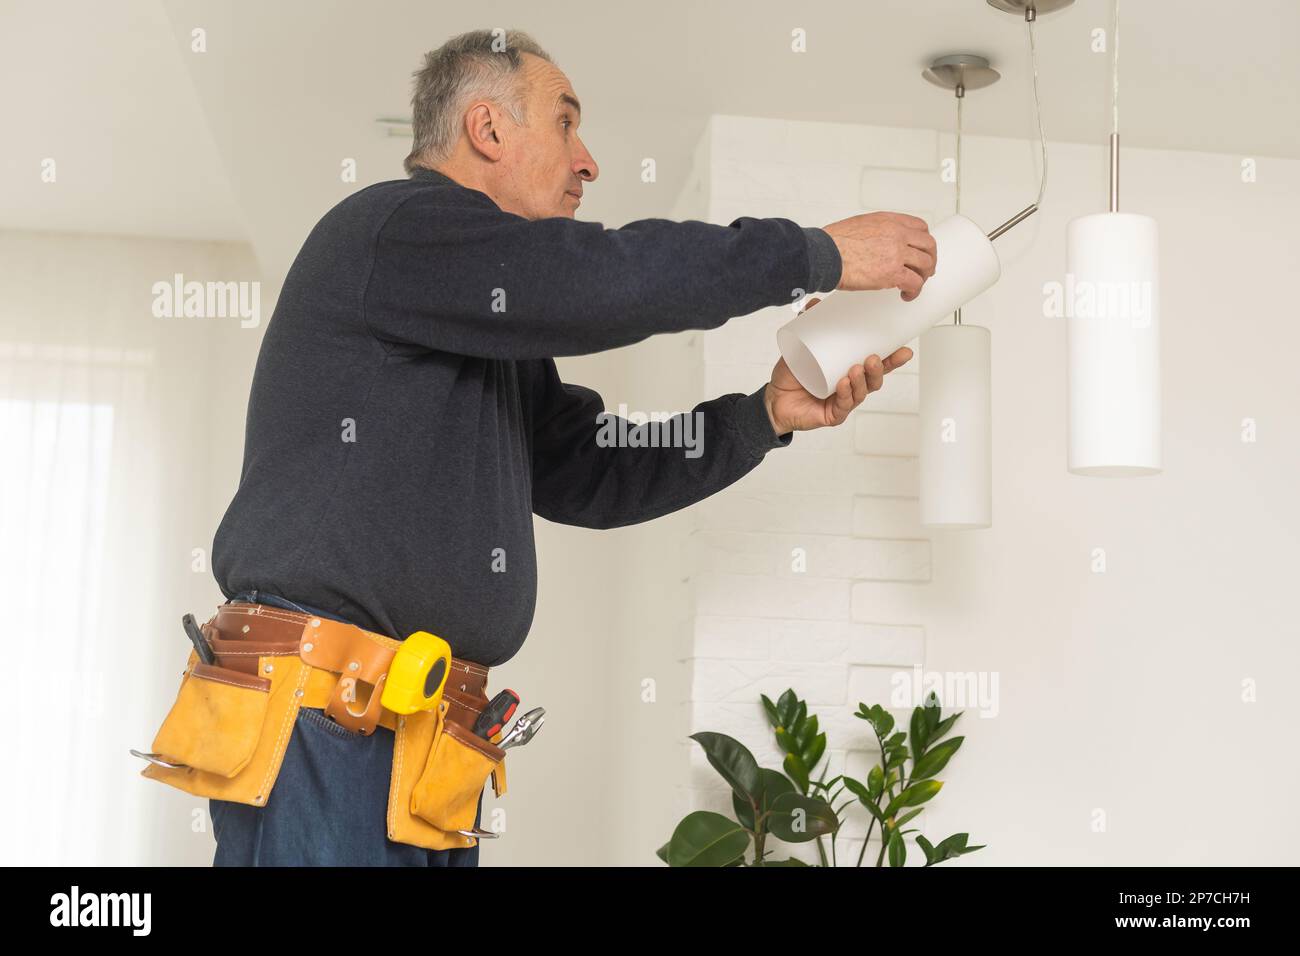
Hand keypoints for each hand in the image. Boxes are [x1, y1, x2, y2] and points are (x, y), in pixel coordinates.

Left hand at [764, 299, 912, 433]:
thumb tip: (815, 303)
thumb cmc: (793, 374)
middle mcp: (851, 386)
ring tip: (855, 370)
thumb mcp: (801, 346)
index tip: (904, 349)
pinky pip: (843, 406)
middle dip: (880, 369)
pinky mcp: (832, 414)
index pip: (877, 364)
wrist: (774, 398)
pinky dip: (845, 395)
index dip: (892, 359)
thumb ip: (810, 325)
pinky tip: (843, 385)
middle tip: (873, 358)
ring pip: (862, 393)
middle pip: (875, 380)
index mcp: (851, 370)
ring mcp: (843, 401)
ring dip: (862, 381)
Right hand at [821, 211, 936, 300]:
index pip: (919, 227)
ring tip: (914, 284)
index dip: (923, 241)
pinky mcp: (892, 273)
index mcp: (889, 221)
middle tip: (925, 269)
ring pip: (925, 264)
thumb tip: (878, 242)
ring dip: (922, 276)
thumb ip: (876, 231)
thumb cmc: (833, 243)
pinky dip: (913, 291)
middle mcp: (896, 234)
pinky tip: (906, 294)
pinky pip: (914, 282)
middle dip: (929, 259)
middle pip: (928, 245)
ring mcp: (896, 253)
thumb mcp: (860, 225)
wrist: (825, 255)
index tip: (920, 249)